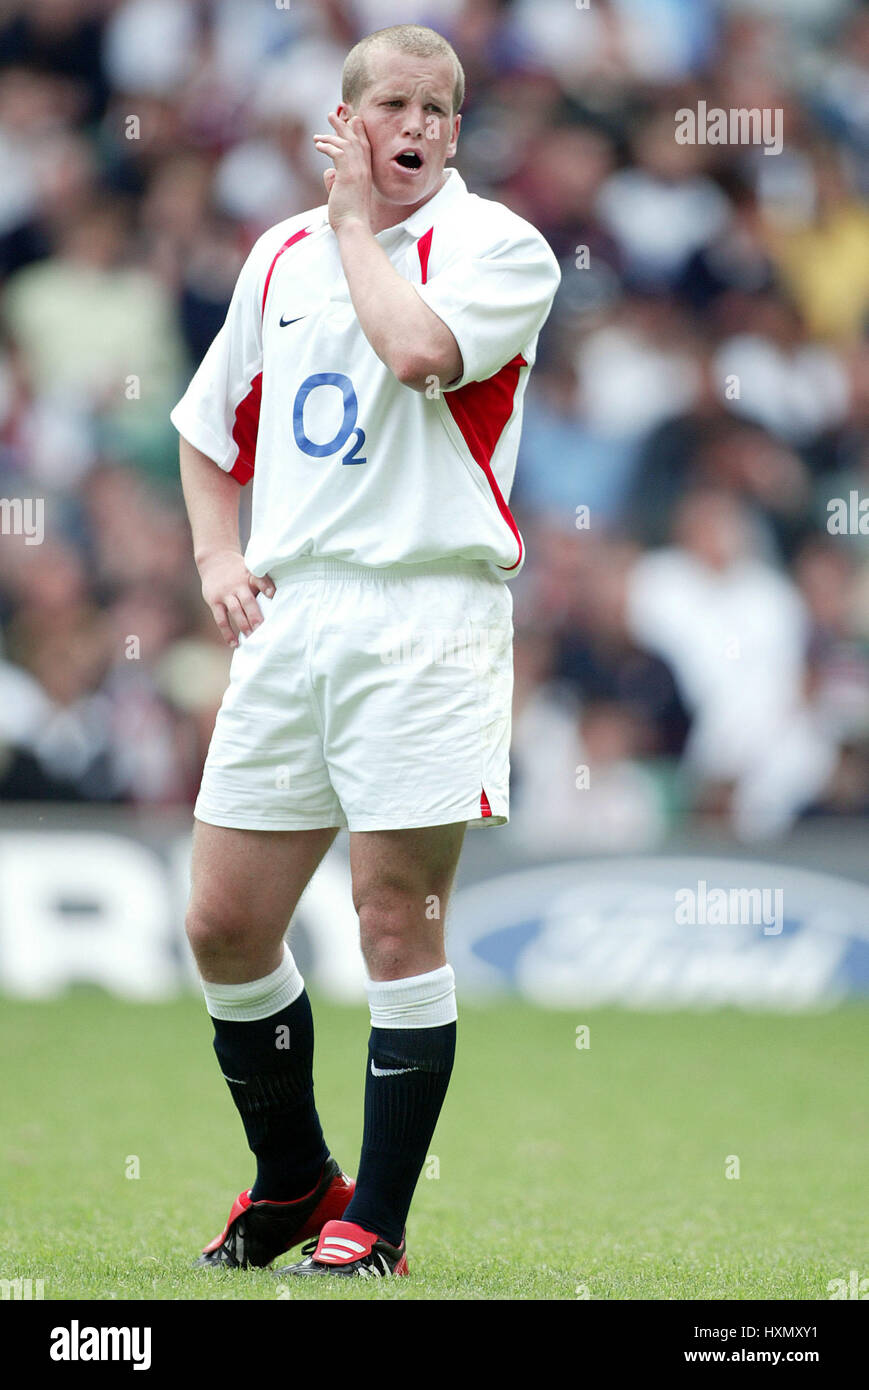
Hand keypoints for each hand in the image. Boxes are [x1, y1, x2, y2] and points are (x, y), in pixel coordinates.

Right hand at [197, 548, 274, 647]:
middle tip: (263, 629)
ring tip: (251, 638)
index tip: (273, 594)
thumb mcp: (252, 571)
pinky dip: (228, 633)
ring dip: (243, 625)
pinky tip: (235, 644)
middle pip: (248, 601)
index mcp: (250, 576)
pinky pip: (221, 619)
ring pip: (235, 611)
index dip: (266, 586)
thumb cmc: (240, 572)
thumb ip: (263, 585)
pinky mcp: (214, 601)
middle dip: (255, 616)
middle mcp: (238, 585)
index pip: (259, 579)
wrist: (215, 561)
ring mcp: (225, 593)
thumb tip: (279, 604)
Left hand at [313, 112, 372, 232]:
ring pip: (346, 143)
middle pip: (355, 140)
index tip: (351, 120)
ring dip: (331, 134)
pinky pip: (337, 152)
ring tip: (318, 133)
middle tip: (332, 115)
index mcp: (366, 173)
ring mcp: (358, 171)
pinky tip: (318, 146)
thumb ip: (336, 179)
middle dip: (343, 125)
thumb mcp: (342, 193)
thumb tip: (328, 172)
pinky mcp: (348, 174)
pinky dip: (327, 146)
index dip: (358, 132)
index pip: (364, 146)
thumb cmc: (348, 215)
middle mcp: (364, 169)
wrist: (354, 226)